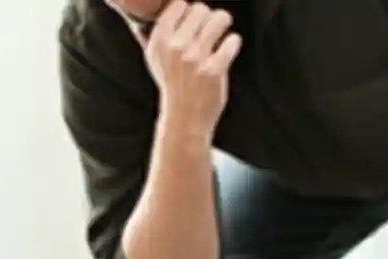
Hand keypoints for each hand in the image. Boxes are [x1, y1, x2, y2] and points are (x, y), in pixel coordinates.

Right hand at [139, 2, 241, 139]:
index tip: (192, 23)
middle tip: (208, 32)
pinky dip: (232, 45)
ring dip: (223, 25)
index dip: (189, 11)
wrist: (184, 118)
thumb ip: (156, 33)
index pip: (179, 5)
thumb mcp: (155, 60)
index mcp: (158, 42)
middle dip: (208, 18)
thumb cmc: (172, 86)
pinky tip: (225, 53)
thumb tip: (165, 7)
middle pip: (201, 8)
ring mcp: (195, 58)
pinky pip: (233, 40)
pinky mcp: (214, 68)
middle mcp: (175, 47)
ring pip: (220, 18)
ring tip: (220, 36)